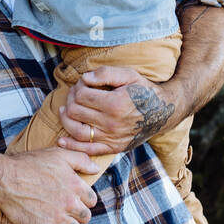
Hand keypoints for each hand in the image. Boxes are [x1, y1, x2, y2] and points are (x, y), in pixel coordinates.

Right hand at [0, 146, 98, 223]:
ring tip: (57, 217)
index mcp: (75, 186)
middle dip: (77, 213)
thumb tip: (97, 168)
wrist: (5, 180)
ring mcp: (58, 219)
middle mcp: (70, 204)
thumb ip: (81, 160)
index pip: (91, 200)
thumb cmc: (31, 164)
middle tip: (65, 208)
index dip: (83, 199)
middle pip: (85, 216)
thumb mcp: (58, 154)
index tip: (74, 197)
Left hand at [57, 66, 175, 156]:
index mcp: (115, 104)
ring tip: (64, 111)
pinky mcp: (113, 148)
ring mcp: (112, 138)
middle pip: (76, 111)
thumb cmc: (144, 91)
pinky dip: (72, 146)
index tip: (83, 83)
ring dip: (65, 119)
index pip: (81, 95)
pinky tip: (61, 140)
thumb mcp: (129, 75)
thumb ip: (106, 73)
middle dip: (70, 99)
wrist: (162, 112)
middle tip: (74, 94)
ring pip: (77, 130)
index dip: (78, 86)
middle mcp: (112, 123)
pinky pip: (88, 149)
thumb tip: (85, 78)